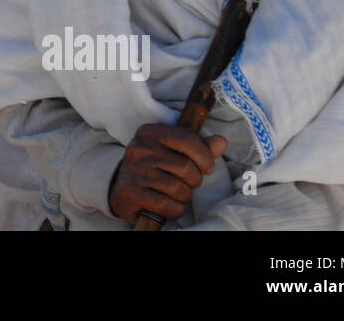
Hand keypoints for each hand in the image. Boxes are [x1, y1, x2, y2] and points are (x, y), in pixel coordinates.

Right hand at [108, 124, 227, 222]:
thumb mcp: (174, 151)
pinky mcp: (131, 193)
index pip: (187, 138)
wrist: (122, 187)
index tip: (206, 166)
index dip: (205, 156)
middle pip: (186, 167)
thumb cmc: (155, 167)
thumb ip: (200, 146)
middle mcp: (139, 148)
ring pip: (179, 189)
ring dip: (184, 196)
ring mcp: (134, 171)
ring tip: (174, 192)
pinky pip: (169, 206)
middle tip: (186, 182)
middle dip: (194, 180)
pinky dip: (174, 209)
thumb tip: (221, 142)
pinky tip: (166, 204)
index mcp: (149, 132)